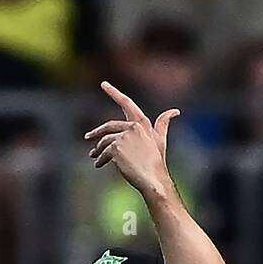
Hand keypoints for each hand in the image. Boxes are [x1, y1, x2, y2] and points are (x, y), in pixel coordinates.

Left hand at [84, 80, 178, 195]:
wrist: (153, 180)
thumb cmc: (157, 162)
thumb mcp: (160, 140)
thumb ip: (163, 124)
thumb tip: (174, 111)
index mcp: (142, 123)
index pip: (127, 104)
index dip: (114, 92)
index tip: (103, 84)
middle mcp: (133, 127)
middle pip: (109, 126)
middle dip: (97, 132)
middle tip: (88, 137)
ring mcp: (124, 137)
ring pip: (105, 141)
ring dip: (98, 149)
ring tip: (93, 157)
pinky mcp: (116, 148)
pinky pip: (104, 152)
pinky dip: (100, 159)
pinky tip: (98, 165)